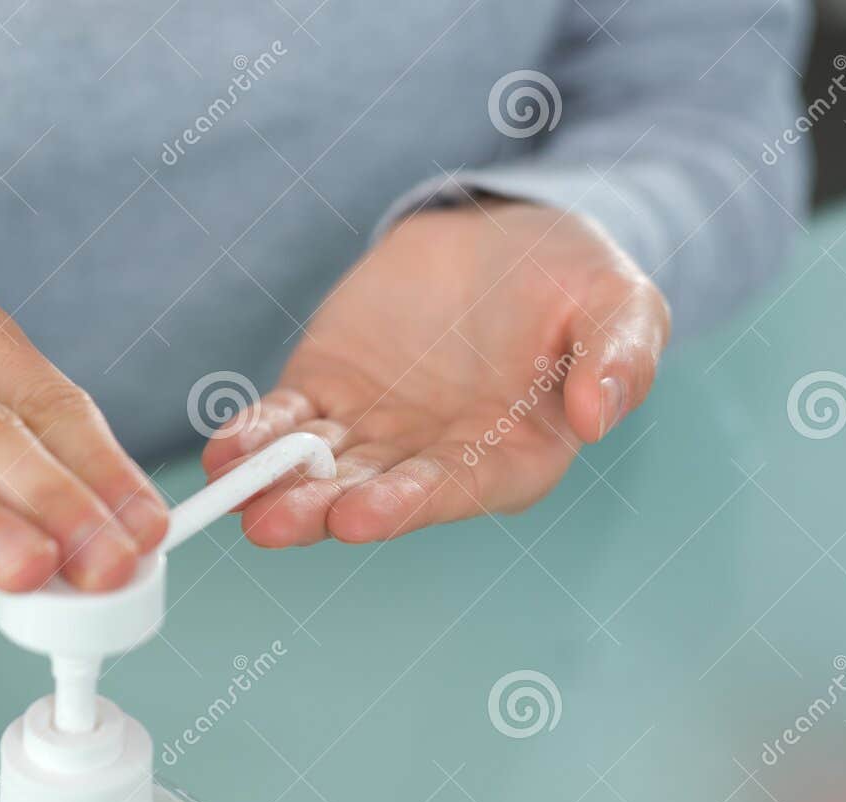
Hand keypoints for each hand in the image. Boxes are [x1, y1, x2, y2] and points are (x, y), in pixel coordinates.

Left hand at [204, 201, 669, 545]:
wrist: (505, 232)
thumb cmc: (575, 280)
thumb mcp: (621, 305)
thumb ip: (619, 358)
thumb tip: (601, 414)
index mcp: (508, 458)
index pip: (451, 490)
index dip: (403, 505)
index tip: (358, 516)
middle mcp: (433, 458)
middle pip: (371, 491)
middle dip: (320, 509)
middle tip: (273, 524)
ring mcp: (374, 430)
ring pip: (319, 467)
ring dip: (275, 486)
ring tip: (235, 495)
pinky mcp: (329, 391)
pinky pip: (286, 421)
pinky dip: (255, 437)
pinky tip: (224, 451)